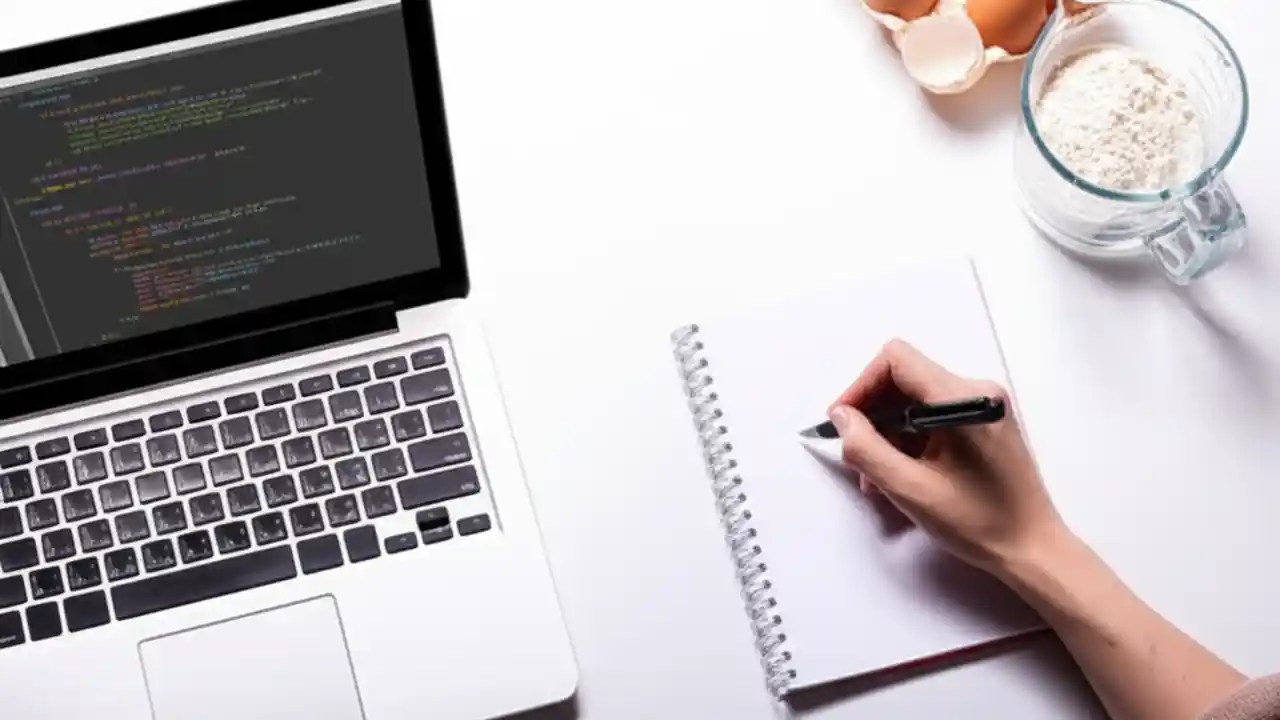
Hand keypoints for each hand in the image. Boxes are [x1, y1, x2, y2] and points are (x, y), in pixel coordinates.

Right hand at [828, 339, 1065, 575]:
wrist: (1032, 549)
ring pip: (916, 402)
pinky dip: (911, 441)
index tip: (844, 424)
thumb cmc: (978, 523)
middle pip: (904, 380)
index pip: (896, 361)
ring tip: (878, 479)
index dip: (861, 386)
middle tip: (857, 459)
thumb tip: (842, 417)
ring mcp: (984, 407)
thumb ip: (866, 448)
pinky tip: (903, 475)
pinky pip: (934, 418)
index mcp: (962, 399)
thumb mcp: (910, 489)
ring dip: (889, 434)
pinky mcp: (985, 424)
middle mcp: (977, 391)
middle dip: (873, 417)